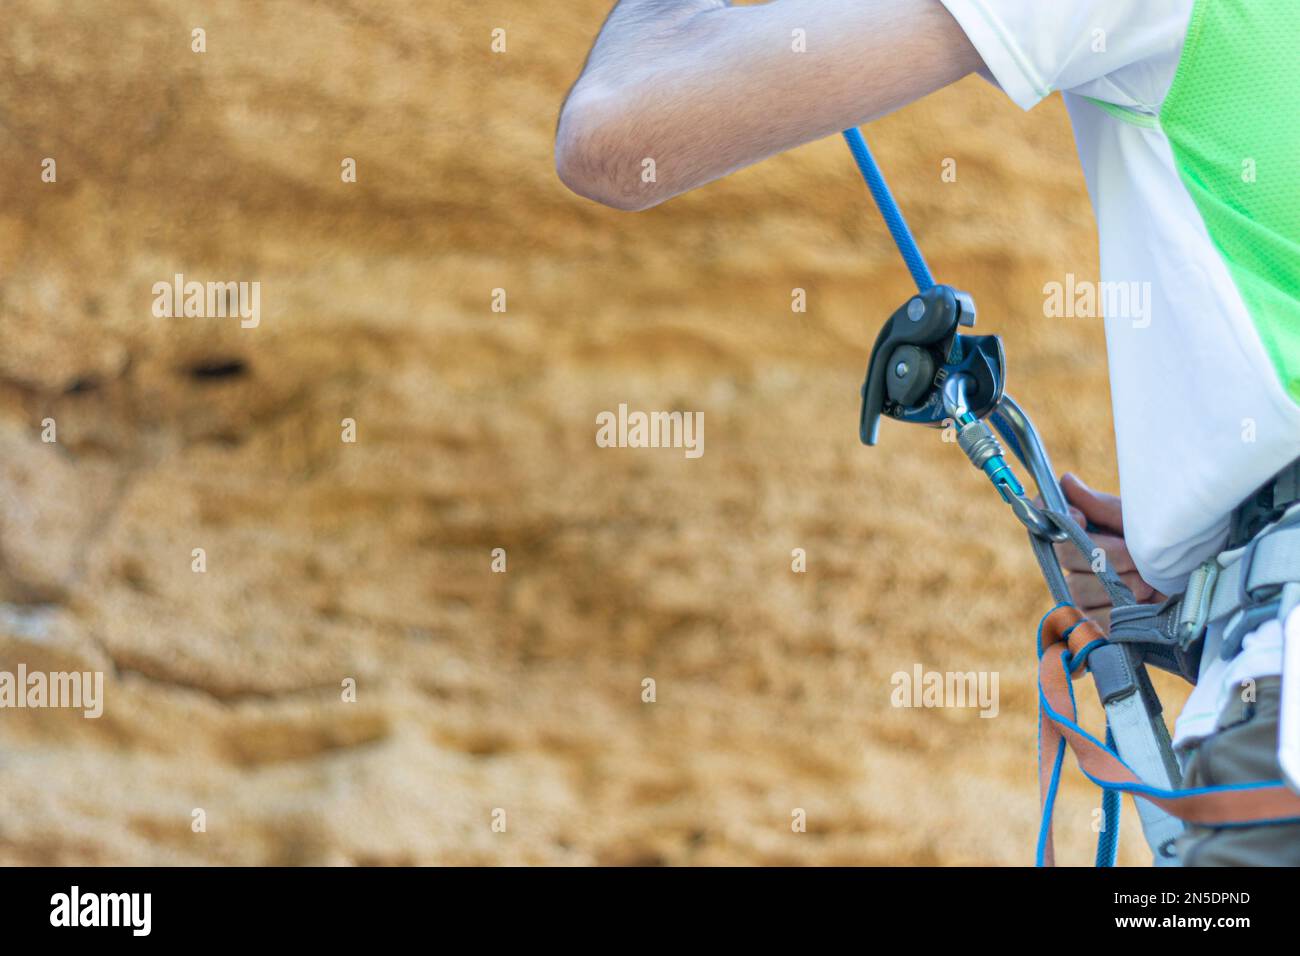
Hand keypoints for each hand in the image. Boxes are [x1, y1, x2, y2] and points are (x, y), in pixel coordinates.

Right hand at [1052, 473, 1164, 629]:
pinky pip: (1092, 618)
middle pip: (1066, 556)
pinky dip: (1117, 611)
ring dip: (1118, 584)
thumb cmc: (1162, 546)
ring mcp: (1079, 594)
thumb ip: (1101, 506)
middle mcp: (1073, 563)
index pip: (1047, 522)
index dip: (1058, 520)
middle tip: (1136, 558)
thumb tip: (1066, 482)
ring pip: (1078, 587)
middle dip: (1106, 555)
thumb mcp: (1135, 522)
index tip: (1081, 518)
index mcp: (1079, 532)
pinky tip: (1139, 604)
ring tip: (1148, 583)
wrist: (1194, 583)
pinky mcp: (1092, 623)